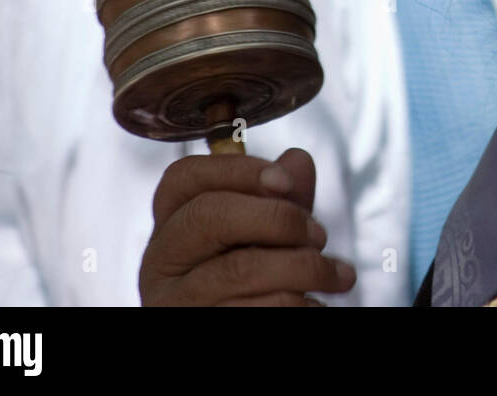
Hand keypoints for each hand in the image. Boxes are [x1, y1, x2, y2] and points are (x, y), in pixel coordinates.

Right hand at [140, 147, 356, 305]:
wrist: (246, 337)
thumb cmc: (257, 287)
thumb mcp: (269, 238)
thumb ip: (281, 201)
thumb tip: (297, 160)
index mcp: (172, 226)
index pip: (183, 177)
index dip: (237, 169)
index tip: (286, 181)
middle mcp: (161, 262)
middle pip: (208, 214)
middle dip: (278, 217)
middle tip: (319, 235)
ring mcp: (175, 301)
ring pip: (239, 268)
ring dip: (304, 267)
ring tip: (335, 275)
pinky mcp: (198, 325)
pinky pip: (256, 309)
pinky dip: (300, 303)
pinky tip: (315, 303)